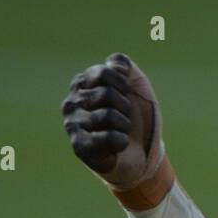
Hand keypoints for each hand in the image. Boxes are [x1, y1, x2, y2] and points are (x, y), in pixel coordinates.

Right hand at [62, 53, 163, 188]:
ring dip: (124, 126)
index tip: (126, 96)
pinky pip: (108, 138)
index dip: (125, 86)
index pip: (105, 73)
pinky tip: (117, 147)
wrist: (145, 154)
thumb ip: (126, 67)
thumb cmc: (139, 119)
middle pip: (107, 94)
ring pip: (108, 116)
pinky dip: (121, 142)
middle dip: (125, 108)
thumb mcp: (138, 86)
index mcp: (82, 83)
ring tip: (119, 132)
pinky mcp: (79, 146)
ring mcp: (72, 125)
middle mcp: (72, 102)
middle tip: (123, 120)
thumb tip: (114, 64)